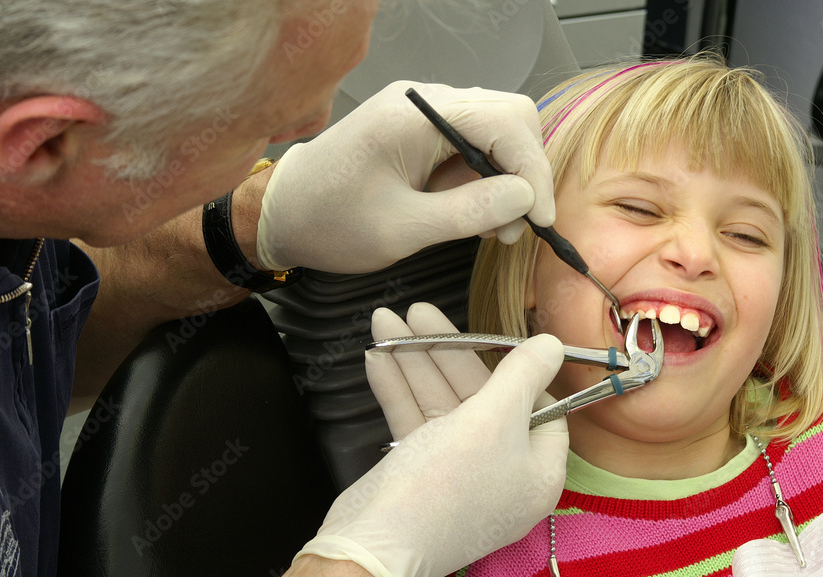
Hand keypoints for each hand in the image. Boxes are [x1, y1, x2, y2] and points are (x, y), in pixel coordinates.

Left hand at [256, 81, 554, 272]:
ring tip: (492, 227)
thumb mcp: (402, 230)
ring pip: (496, 132)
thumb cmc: (328, 220)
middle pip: (509, 118)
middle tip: (514, 226)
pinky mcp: (420, 129)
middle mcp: (423, 101)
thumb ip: (468, 212)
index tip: (538, 218)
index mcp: (414, 115)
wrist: (283, 213)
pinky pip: (471, 144)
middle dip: (523, 173)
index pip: (506, 122)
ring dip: (504, 180)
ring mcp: (422, 112)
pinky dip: (482, 179)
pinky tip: (472, 213)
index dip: (533, 171)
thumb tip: (525, 198)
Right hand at [294, 304, 568, 576]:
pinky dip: (397, 391)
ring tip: (385, 321)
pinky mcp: (419, 477)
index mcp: (537, 471)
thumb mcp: (491, 419)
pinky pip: (415, 425)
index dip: (518, 368)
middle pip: (482, 399)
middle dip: (445, 352)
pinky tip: (374, 357)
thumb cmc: (443, 484)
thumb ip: (522, 375)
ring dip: (413, 363)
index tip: (493, 333)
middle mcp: (503, 475)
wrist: (372, 547)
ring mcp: (458, 477)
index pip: (541, 408)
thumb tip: (554, 344)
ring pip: (442, 407)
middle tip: (416, 311)